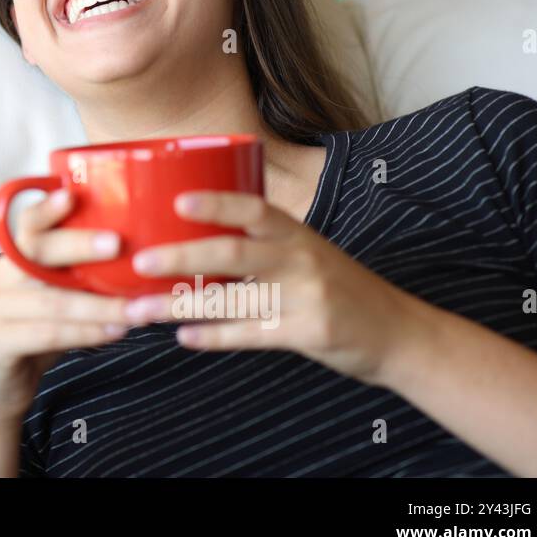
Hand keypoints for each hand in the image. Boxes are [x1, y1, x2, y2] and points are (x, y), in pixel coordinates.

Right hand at [0, 187, 159, 417]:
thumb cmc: (38, 335)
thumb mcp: (60, 298)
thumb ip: (83, 277)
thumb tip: (143, 259)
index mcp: (17, 258)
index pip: (28, 224)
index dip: (47, 208)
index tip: (72, 195)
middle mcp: (1, 276)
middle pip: (37, 252)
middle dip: (79, 246)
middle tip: (118, 245)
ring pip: (50, 300)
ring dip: (98, 304)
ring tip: (136, 309)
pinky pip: (45, 333)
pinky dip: (83, 333)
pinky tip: (114, 334)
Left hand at [128, 190, 423, 386]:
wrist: (397, 332)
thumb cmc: (337, 286)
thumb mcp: (305, 251)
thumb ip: (259, 241)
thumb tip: (192, 231)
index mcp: (295, 232)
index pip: (253, 208)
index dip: (216, 203)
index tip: (177, 200)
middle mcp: (299, 259)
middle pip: (232, 254)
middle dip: (181, 257)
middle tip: (140, 261)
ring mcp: (304, 298)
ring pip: (232, 300)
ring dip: (180, 304)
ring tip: (139, 310)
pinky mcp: (308, 334)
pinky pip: (251, 336)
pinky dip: (214, 336)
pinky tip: (183, 337)